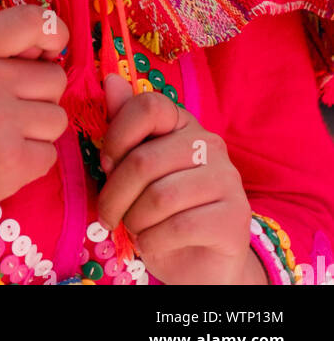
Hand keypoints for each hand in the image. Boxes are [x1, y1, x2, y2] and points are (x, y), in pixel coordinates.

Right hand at [0, 3, 69, 259]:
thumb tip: (46, 49)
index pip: (30, 21)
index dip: (53, 33)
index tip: (49, 50)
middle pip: (53, 77)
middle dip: (40, 97)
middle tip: (5, 115)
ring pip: (57, 118)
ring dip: (37, 134)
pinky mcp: (13, 162)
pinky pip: (50, 154)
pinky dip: (30, 164)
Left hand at [96, 73, 260, 284]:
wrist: (197, 260)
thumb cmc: (159, 210)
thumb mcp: (134, 169)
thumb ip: (123, 127)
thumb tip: (111, 80)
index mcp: (182, 123)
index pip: (148, 106)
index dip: (117, 135)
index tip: (105, 165)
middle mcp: (209, 144)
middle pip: (145, 159)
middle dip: (115, 195)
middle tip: (107, 215)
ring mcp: (227, 180)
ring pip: (160, 197)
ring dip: (134, 221)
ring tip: (134, 229)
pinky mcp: (235, 218)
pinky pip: (179, 226)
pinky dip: (153, 241)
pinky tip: (151, 243)